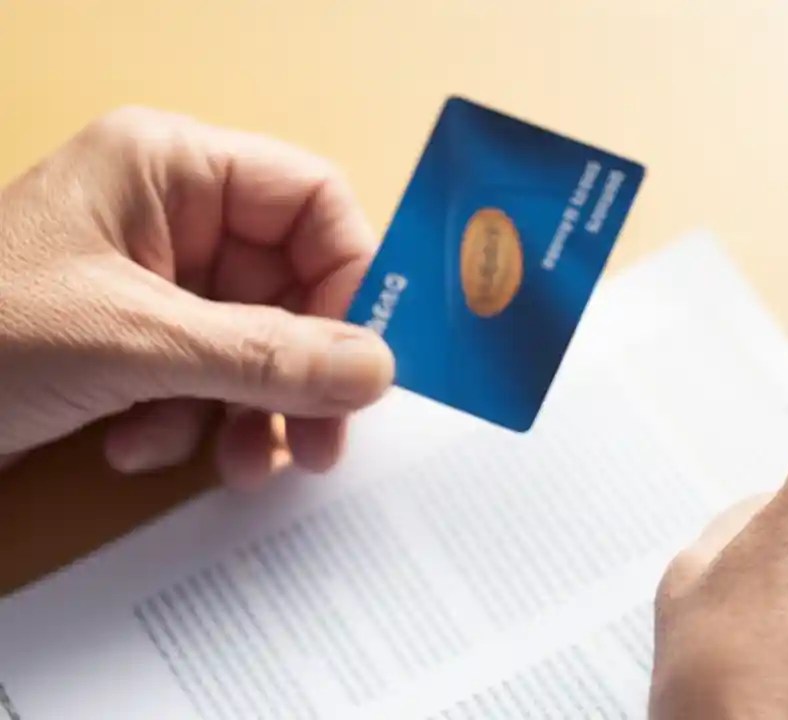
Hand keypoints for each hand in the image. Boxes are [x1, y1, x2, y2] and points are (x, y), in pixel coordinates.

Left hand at [0, 107, 391, 486]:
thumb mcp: (133, 344)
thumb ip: (266, 356)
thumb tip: (379, 371)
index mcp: (171, 167)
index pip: (312, 200)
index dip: (351, 275)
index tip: (365, 360)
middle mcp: (172, 213)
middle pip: (293, 284)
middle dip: (299, 371)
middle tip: (320, 443)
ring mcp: (153, 277)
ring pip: (257, 341)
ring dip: (248, 410)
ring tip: (232, 464)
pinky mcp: (135, 337)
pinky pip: (208, 375)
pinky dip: (190, 421)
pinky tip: (136, 446)